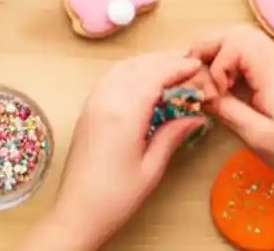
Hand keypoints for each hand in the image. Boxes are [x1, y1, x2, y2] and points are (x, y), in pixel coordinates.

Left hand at [25, 51, 208, 250]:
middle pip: (138, 67)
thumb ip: (172, 135)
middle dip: (164, 60)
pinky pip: (109, 78)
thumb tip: (195, 116)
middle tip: (187, 62)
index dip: (177, 67)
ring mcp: (92, 104)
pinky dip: (129, 70)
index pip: (154, 76)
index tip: (196, 65)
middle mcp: (105, 101)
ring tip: (169, 66)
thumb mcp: (151, 168)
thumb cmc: (115, 197)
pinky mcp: (86, 110)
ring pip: (122, 68)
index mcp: (124, 115)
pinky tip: (142, 77)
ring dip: (146, 62)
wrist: (76, 212)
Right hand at [191, 26, 273, 183]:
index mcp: (271, 69)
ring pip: (240, 39)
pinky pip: (248, 53)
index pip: (232, 44)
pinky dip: (229, 61)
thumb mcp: (257, 135)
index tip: (213, 96)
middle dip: (208, 49)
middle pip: (234, 32)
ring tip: (206, 80)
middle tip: (195, 77)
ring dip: (217, 53)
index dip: (214, 67)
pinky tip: (223, 84)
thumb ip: (225, 110)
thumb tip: (197, 93)